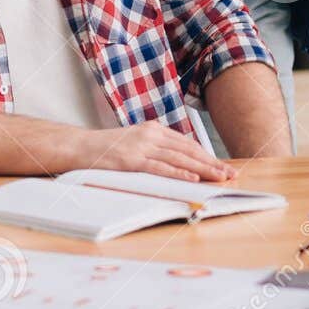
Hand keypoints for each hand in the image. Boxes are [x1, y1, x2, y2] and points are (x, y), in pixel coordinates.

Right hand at [70, 122, 235, 181]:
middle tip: (230, 174)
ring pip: (180, 159)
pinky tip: (193, 178)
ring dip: (203, 169)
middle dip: (212, 163)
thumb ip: (155, 149)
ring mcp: (142, 146)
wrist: (78, 146)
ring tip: (219, 177)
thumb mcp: (135, 143)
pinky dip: (178, 173)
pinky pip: (160, 168)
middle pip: (188, 150)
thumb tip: (177, 163)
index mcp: (154, 129)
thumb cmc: (106, 148)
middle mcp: (152, 134)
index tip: (222, 166)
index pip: (187, 144)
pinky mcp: (132, 160)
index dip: (207, 155)